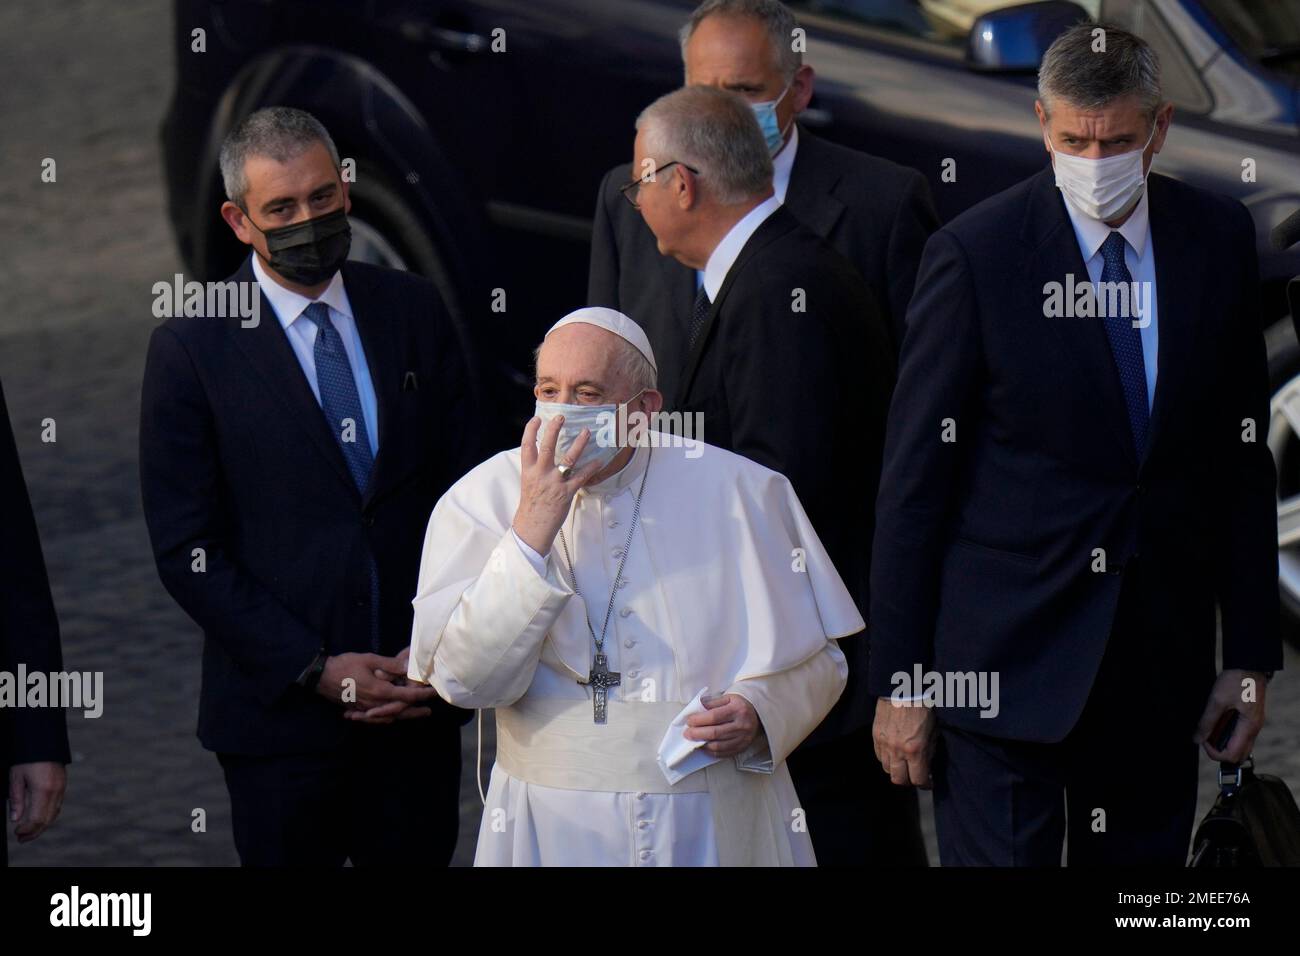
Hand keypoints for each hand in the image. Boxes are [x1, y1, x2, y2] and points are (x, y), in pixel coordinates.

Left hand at [9, 761, 65, 843]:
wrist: (44, 742)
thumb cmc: (28, 758)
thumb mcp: (16, 778)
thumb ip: (16, 800)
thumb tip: (15, 819)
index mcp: (43, 790)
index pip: (36, 819)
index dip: (26, 830)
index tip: (16, 833)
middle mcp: (56, 791)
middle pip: (47, 820)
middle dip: (34, 832)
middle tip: (21, 839)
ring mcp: (62, 789)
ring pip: (54, 815)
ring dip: (41, 826)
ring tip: (29, 832)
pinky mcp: (63, 786)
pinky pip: (57, 806)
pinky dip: (48, 817)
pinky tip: (39, 819)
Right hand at [317, 652, 435, 724]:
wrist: (320, 677)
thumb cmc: (345, 665)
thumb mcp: (370, 660)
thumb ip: (390, 665)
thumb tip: (409, 668)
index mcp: (380, 691)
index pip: (406, 696)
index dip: (421, 695)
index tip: (432, 693)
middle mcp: (375, 705)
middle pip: (400, 711)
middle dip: (415, 711)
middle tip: (428, 710)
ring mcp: (366, 710)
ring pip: (388, 716)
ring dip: (403, 716)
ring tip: (414, 715)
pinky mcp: (358, 711)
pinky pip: (376, 719)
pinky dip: (386, 718)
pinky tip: (390, 717)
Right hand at [512, 415, 604, 554]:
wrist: (533, 527)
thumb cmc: (531, 504)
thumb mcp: (529, 483)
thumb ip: (536, 468)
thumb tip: (544, 454)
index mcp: (528, 470)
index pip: (527, 445)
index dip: (530, 430)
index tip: (537, 419)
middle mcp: (540, 474)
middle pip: (547, 446)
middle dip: (554, 429)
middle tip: (561, 416)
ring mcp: (554, 483)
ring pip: (568, 459)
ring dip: (579, 444)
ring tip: (586, 431)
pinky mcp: (566, 493)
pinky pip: (581, 477)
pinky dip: (591, 468)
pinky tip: (599, 461)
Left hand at [684, 694, 759, 757]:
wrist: (758, 714)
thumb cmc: (739, 705)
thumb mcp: (727, 698)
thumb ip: (711, 703)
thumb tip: (695, 709)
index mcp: (737, 709)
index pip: (714, 716)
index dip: (699, 720)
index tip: (689, 721)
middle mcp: (742, 725)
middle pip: (715, 733)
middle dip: (698, 734)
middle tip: (687, 733)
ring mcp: (743, 738)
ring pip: (719, 745)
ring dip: (703, 744)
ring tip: (694, 741)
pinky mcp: (742, 747)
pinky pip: (724, 753)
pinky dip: (711, 752)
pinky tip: (704, 747)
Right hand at [873, 697, 936, 788]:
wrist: (903, 690)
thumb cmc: (922, 708)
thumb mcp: (933, 731)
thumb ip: (929, 751)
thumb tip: (927, 764)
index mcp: (915, 750)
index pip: (917, 779)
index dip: (924, 784)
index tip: (928, 782)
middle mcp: (897, 751)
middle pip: (898, 780)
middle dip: (908, 781)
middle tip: (914, 776)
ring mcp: (884, 744)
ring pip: (887, 769)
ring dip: (896, 770)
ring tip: (903, 764)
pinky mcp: (876, 737)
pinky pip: (879, 756)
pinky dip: (887, 759)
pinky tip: (894, 753)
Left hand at [1194, 669, 1268, 763]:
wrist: (1249, 665)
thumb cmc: (1236, 680)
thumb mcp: (1217, 700)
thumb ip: (1207, 722)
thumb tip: (1197, 739)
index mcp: (1248, 727)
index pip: (1232, 754)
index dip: (1214, 753)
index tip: (1203, 740)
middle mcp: (1254, 729)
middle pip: (1237, 754)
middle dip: (1219, 750)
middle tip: (1205, 737)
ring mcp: (1253, 724)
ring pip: (1239, 745)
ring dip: (1223, 741)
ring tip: (1210, 728)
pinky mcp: (1250, 718)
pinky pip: (1239, 734)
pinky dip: (1227, 733)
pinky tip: (1217, 722)